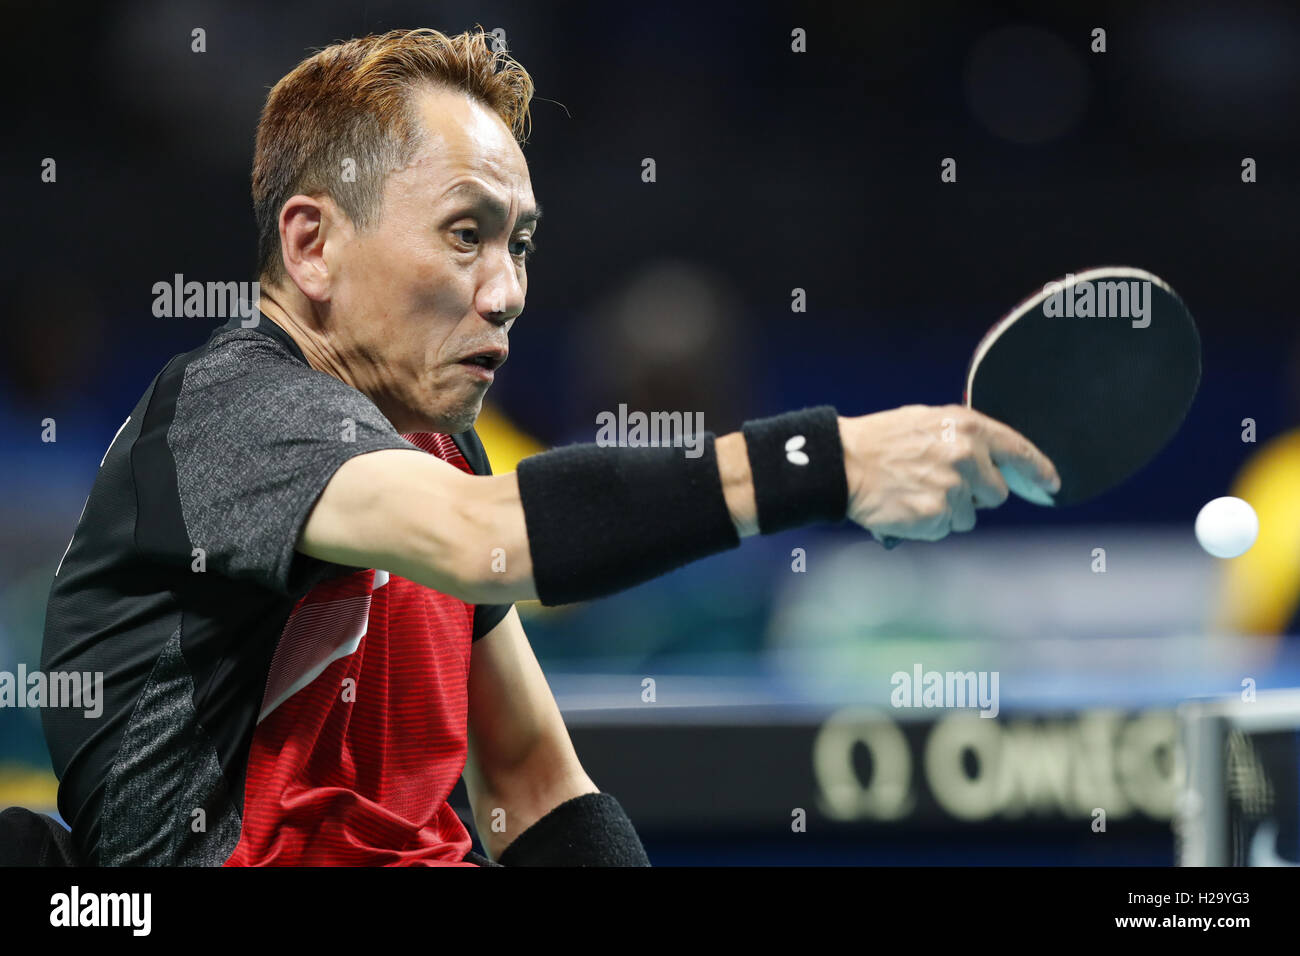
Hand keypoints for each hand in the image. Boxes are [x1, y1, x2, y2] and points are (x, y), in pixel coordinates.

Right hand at [839, 404, 1059, 543]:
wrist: (843, 464)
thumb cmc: (879, 442)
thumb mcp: (926, 423)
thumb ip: (964, 437)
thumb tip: (994, 462)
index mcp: (967, 427)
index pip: (1018, 451)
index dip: (1039, 470)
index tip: (1052, 484)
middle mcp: (966, 457)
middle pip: (996, 493)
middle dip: (975, 494)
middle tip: (941, 484)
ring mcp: (953, 489)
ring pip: (969, 516)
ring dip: (948, 511)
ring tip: (916, 493)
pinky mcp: (936, 516)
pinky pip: (945, 529)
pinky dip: (928, 524)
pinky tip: (907, 506)